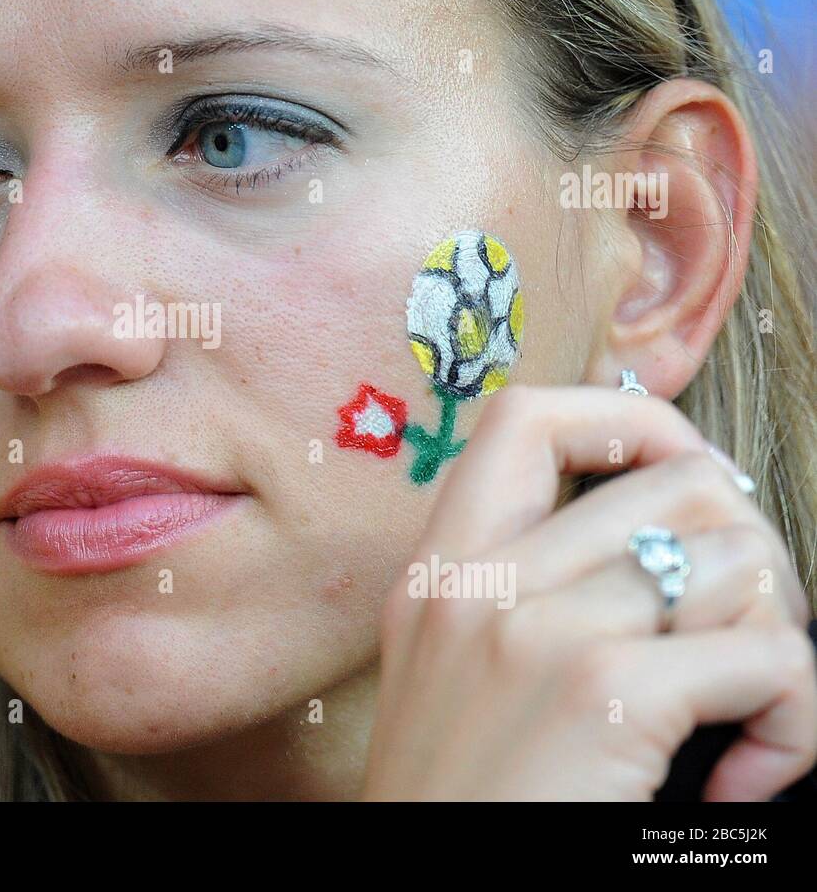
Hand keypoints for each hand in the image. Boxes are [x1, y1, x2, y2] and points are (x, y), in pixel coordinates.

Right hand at [361, 385, 815, 800]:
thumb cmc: (457, 804)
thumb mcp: (449, 670)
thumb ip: (517, 592)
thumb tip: (657, 539)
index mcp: (440, 572)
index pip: (528, 416)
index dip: (629, 418)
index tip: (676, 471)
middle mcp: (483, 583)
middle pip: (679, 482)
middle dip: (748, 551)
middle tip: (740, 629)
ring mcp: (539, 631)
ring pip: (741, 562)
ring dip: (778, 639)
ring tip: (742, 711)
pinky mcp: (604, 694)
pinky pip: (773, 660)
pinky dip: (795, 724)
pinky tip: (745, 779)